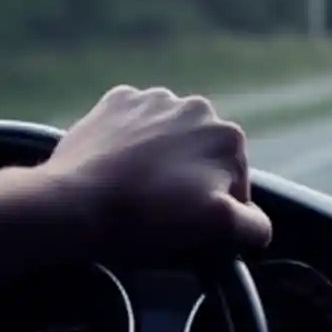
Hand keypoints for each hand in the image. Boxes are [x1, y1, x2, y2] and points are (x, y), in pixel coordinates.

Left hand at [40, 85, 271, 260]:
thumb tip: (259, 224)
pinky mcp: (116, 101)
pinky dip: (130, 142)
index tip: (186, 224)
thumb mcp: (215, 231)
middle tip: (159, 209)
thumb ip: (253, 225)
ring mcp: (154, 100)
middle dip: (190, 179)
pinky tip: (117, 167)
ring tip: (135, 189)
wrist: (71, 205)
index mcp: (229, 136)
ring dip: (161, 159)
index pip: (235, 183)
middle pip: (204, 156)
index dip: (216, 210)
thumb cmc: (145, 220)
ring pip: (170, 138)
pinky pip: (134, 123)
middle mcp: (198, 107)